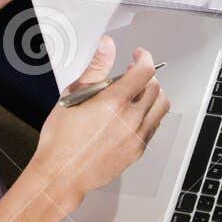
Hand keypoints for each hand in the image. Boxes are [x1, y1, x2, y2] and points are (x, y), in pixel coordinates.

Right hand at [33, 39, 168, 209]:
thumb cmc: (61, 139)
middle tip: (132, 74)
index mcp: (114, 103)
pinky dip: (149, 114)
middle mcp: (130, 120)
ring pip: (161, 107)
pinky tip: (132, 113)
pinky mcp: (138, 150)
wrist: (61, 175)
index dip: (144, 57)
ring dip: (152, 95)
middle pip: (156, 88)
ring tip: (135, 94)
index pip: (145, 71)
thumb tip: (106, 46)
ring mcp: (137, 137)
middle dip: (147, 75)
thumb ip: (95, 68)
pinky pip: (154, 126)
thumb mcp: (73, 96)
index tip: (138, 55)